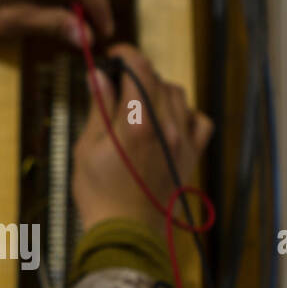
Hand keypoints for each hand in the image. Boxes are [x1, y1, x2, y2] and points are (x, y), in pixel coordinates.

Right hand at [72, 44, 212, 230]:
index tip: (112, 57)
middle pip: (158, 79)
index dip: (125, 54)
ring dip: (160, 91)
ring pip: (179, 95)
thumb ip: (98, 108)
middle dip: (138, 74)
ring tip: (141, 104)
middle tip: (119, 84)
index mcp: (137, 120)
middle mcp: (166, 125)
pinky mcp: (191, 157)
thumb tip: (99, 75)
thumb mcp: (87, 147)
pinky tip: (170, 121)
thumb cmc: (99, 193)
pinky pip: (200, 121)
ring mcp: (183, 141)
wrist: (125, 233)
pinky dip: (186, 114)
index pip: (138, 67)